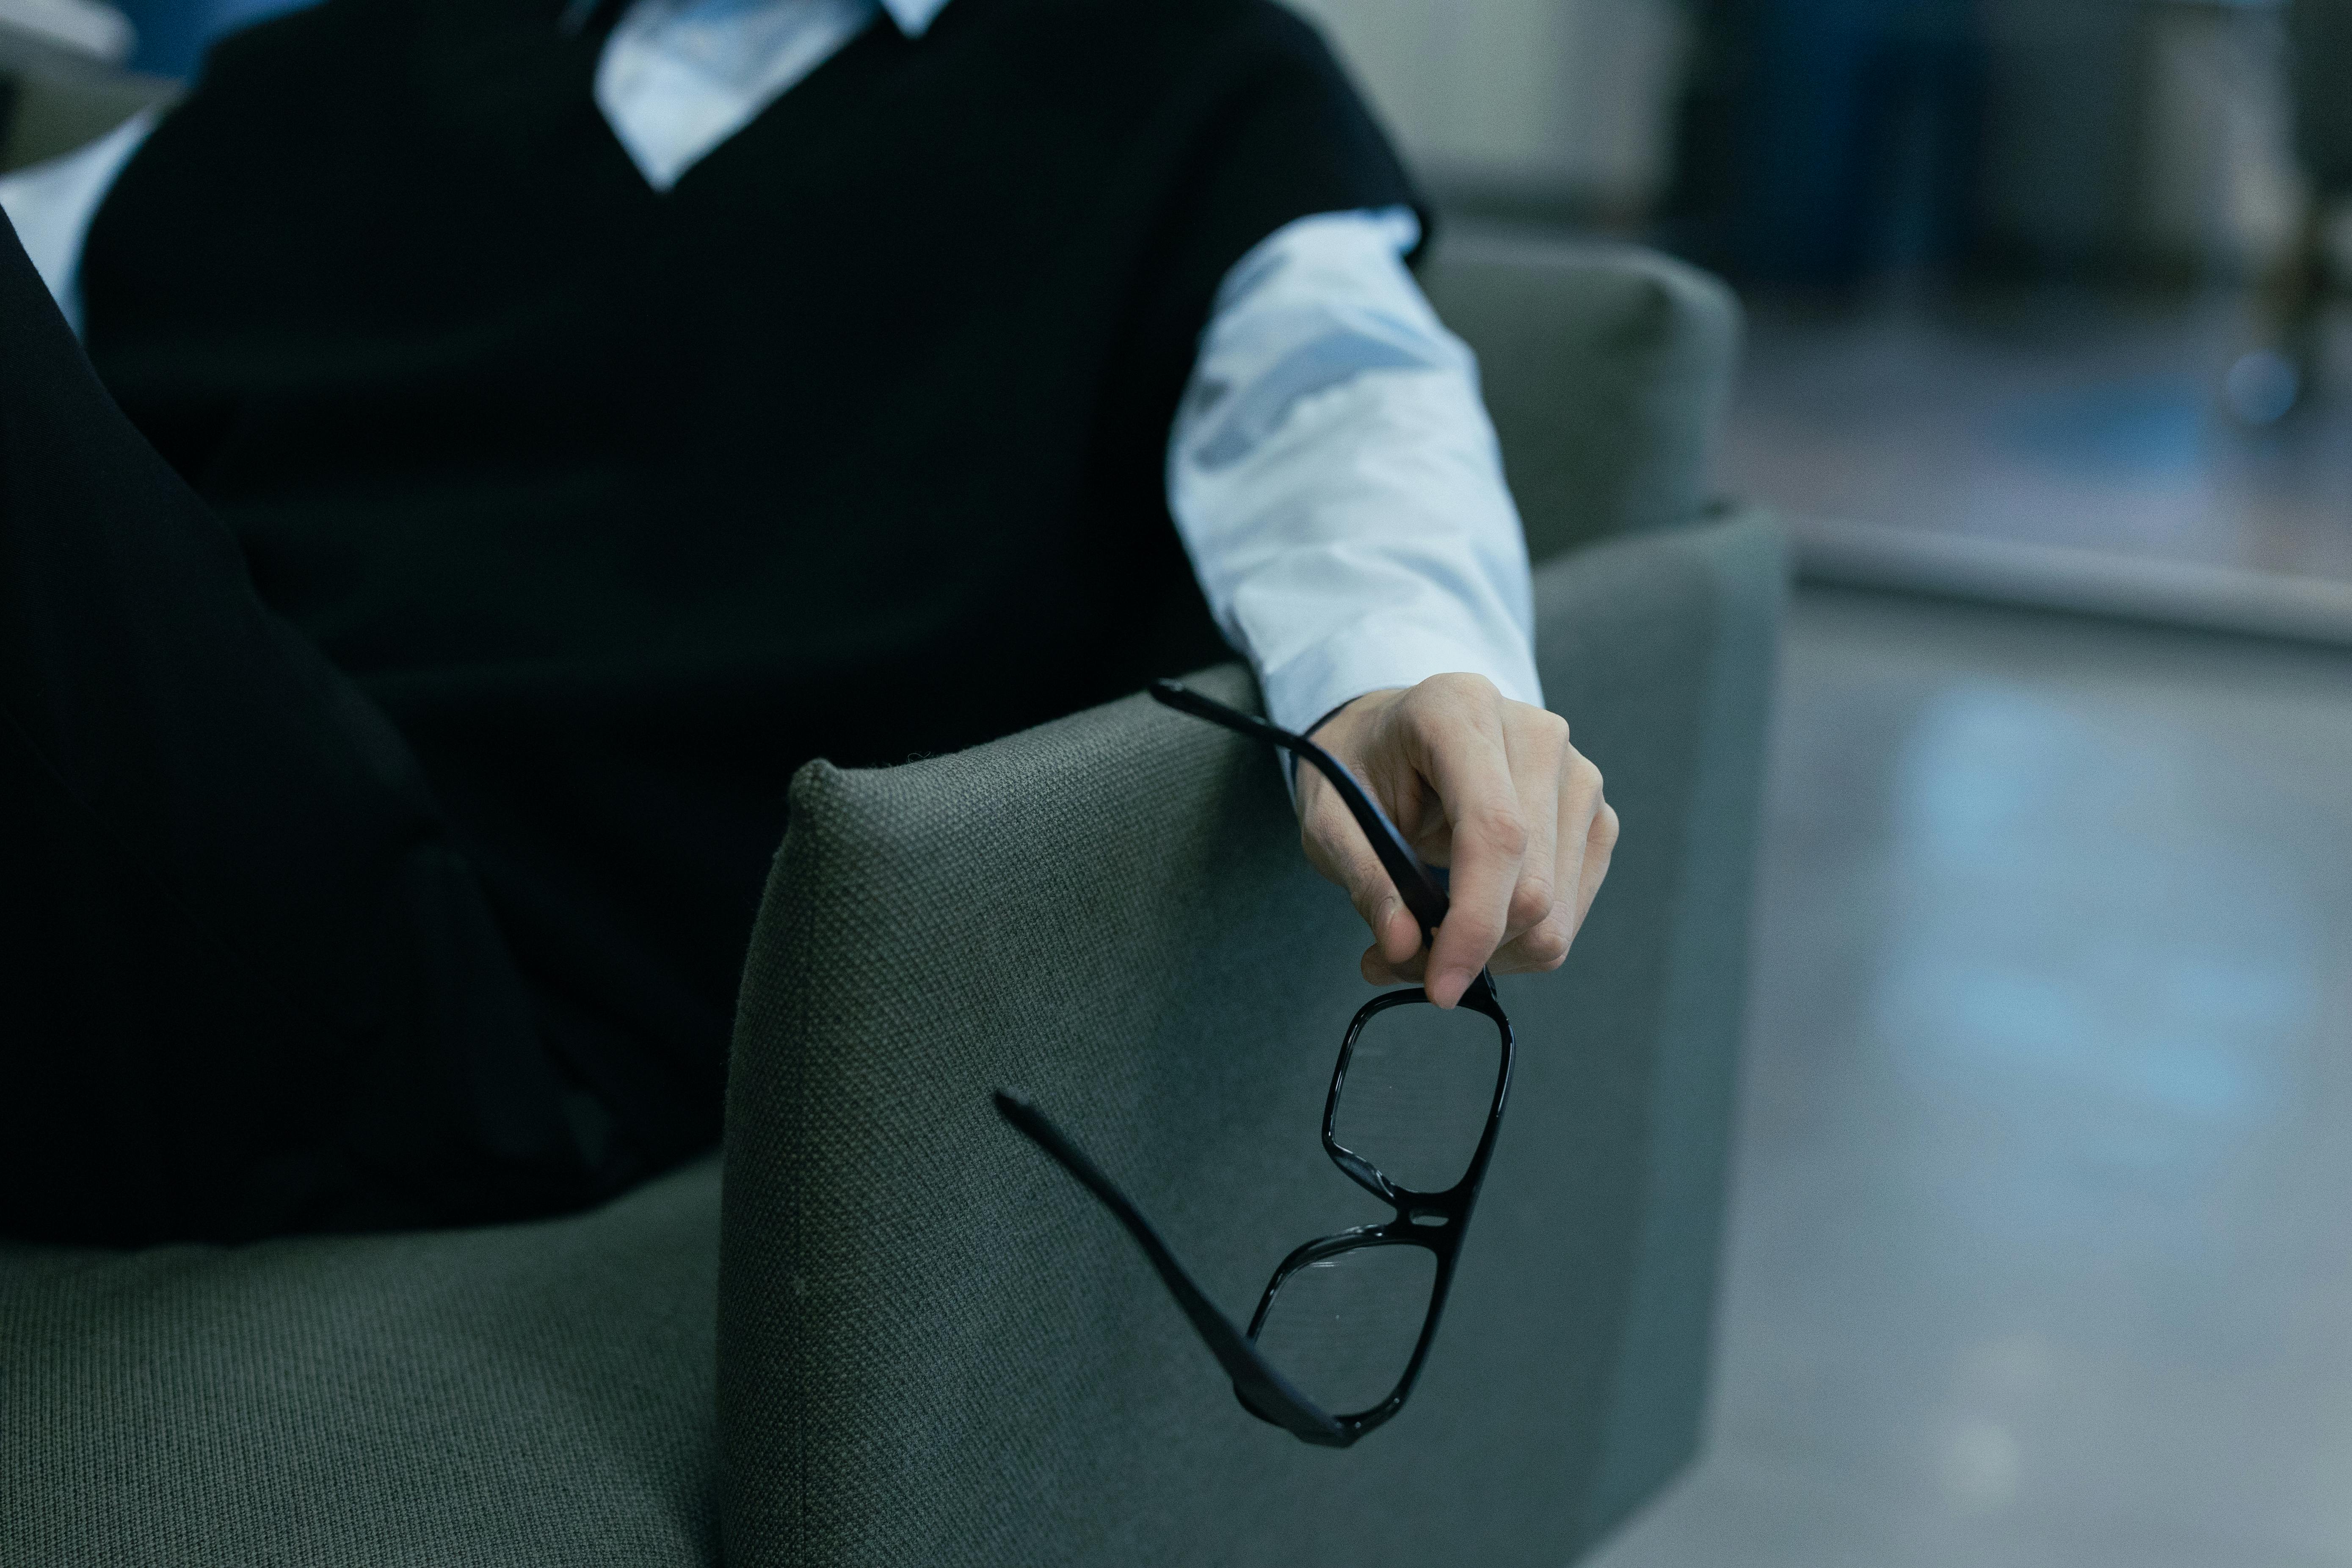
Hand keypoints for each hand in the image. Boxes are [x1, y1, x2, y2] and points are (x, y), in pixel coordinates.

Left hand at [1299, 674, 1616, 1007]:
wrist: (1393, 735)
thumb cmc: (1359, 769)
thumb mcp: (1329, 818)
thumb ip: (1364, 879)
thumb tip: (1403, 948)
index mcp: (1462, 712)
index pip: (1495, 833)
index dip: (1473, 923)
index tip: (1438, 986)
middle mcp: (1536, 736)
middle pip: (1533, 886)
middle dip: (1470, 948)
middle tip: (1400, 959)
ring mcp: (1576, 775)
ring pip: (1557, 912)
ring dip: (1492, 950)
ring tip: (1425, 935)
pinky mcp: (1593, 815)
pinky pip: (1570, 913)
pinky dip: (1517, 939)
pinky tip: (1468, 919)